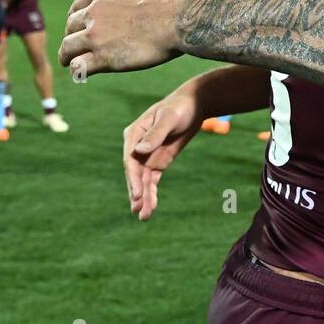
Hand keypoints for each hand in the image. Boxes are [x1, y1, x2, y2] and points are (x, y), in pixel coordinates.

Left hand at [59, 0, 193, 77]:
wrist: (186, 17)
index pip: (78, 4)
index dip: (78, 15)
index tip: (82, 24)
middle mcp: (95, 11)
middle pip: (70, 25)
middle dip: (72, 34)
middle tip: (77, 44)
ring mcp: (96, 35)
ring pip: (68, 47)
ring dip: (67, 55)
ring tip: (69, 62)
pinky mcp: (103, 57)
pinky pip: (79, 66)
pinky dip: (78, 70)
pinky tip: (82, 73)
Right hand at [123, 90, 203, 220]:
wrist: (194, 105)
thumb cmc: (180, 107)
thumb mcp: (169, 118)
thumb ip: (155, 134)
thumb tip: (139, 150)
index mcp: (134, 134)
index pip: (130, 160)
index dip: (132, 178)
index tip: (137, 194)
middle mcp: (137, 147)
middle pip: (135, 173)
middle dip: (137, 192)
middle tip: (138, 210)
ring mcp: (147, 155)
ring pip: (143, 180)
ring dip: (143, 198)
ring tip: (143, 217)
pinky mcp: (158, 161)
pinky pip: (152, 180)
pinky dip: (152, 193)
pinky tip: (151, 207)